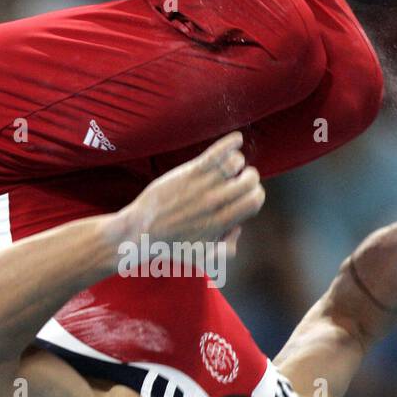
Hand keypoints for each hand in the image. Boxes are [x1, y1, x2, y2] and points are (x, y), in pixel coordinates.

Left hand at [117, 132, 264, 255]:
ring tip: (228, 168)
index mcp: (221, 222)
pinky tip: (237, 139)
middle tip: (240, 180)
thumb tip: (238, 228)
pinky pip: (216, 153)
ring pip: (235, 164)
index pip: (255, 201)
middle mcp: (214, 202)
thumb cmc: (171, 245)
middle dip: (250, 178)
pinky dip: (230, 143)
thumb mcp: (202, 257)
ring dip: (237, 163)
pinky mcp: (189, 173)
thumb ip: (226, 250)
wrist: (140, 232)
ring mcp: (202, 186)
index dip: (256, 196)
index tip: (246, 196)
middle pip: (250, 180)